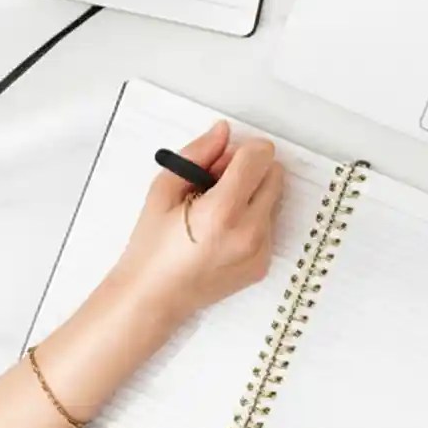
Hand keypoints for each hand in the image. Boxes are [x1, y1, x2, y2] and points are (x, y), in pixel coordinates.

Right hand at [111, 120, 284, 326]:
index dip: (241, 151)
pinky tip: (221, 234)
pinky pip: (270, 225)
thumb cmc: (152, 244)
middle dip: (250, 170)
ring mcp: (261, 250)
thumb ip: (197, 154)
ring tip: (216, 213)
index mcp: (222, 211)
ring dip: (252, 195)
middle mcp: (249, 232)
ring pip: (274, 199)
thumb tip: (224, 130)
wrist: (153, 297)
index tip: (220, 164)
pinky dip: (252, 220)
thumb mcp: (163, 190)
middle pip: (275, 174)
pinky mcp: (264, 264)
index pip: (260, 157)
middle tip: (217, 185)